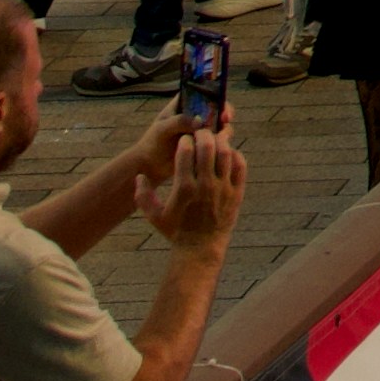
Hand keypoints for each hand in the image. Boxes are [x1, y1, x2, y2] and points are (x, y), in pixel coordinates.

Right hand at [152, 120, 248, 248]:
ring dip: (220, 142)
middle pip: (207, 148)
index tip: (184, 140)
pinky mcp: (237, 192)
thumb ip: (142, 196)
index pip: (185, 153)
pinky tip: (228, 153)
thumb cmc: (175, 230)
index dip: (185, 141)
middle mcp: (205, 186)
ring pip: (226, 154)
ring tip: (215, 140)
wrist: (200, 247)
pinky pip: (240, 166)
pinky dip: (235, 155)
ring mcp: (223, 188)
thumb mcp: (154, 216)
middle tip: (201, 133)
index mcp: (184, 189)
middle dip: (203, 135)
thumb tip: (140, 176)